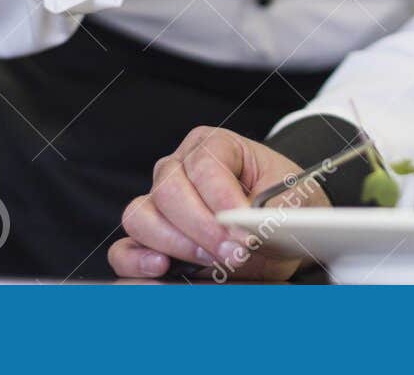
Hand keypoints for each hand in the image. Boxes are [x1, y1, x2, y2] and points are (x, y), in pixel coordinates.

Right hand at [108, 126, 326, 281]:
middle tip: (235, 253)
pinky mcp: (148, 236)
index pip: (205, 166)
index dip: (222, 201)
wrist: (281, 227)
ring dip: (176, 244)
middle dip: (203, 228)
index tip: (246, 231)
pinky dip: (136, 260)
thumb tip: (243, 237)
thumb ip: (268, 215)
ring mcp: (158, 201)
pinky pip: (124, 248)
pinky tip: (162, 268)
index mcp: (213, 145)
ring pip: (142, 217)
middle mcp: (178, 167)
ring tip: (211, 261)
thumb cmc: (282, 206)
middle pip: (170, 191)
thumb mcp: (288, 203)